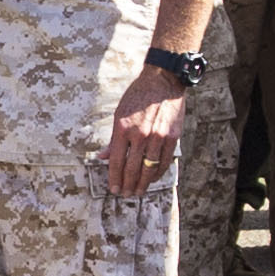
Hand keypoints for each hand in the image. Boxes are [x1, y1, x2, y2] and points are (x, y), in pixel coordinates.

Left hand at [102, 61, 187, 199]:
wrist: (163, 81)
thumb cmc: (138, 96)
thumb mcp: (120, 113)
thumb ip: (113, 139)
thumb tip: (102, 157)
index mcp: (123, 128)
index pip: (116, 161)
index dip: (114, 178)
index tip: (114, 189)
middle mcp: (140, 134)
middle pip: (132, 168)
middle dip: (128, 185)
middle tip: (126, 194)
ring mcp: (157, 136)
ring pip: (149, 169)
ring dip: (143, 183)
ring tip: (138, 191)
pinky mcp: (172, 136)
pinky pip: (164, 161)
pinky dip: (158, 173)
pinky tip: (152, 178)